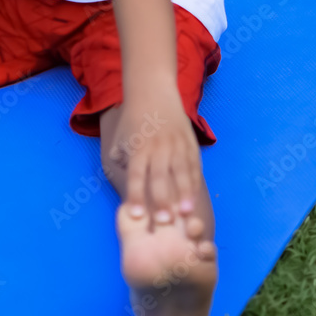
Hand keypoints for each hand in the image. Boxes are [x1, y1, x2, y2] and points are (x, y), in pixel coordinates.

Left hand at [110, 97, 200, 224]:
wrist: (153, 93)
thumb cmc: (132, 120)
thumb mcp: (119, 138)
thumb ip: (119, 161)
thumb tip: (124, 183)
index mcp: (138, 148)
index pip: (136, 176)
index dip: (136, 196)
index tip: (135, 215)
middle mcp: (158, 149)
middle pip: (161, 179)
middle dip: (162, 202)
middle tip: (163, 223)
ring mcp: (177, 147)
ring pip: (182, 175)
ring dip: (185, 196)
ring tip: (187, 216)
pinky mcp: (191, 145)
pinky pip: (195, 168)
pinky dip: (196, 185)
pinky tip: (196, 200)